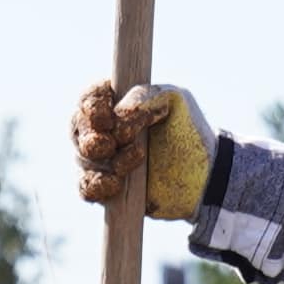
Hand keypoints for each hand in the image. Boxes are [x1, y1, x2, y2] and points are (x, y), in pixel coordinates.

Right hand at [71, 79, 215, 220]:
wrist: (205, 177)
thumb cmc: (189, 133)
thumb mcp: (174, 101)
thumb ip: (145, 95)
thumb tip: (118, 113)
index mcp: (117, 103)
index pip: (89, 99)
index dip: (90, 108)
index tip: (106, 119)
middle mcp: (104, 130)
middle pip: (78, 129)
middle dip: (91, 138)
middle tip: (110, 145)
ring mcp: (103, 160)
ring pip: (83, 159)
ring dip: (105, 162)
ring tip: (137, 161)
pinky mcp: (106, 187)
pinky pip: (86, 188)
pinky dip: (95, 186)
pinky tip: (115, 184)